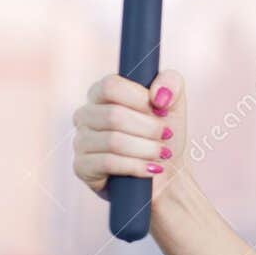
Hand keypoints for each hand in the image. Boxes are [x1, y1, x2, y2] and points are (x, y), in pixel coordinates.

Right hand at [71, 69, 188, 205]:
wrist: (167, 171)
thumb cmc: (165, 134)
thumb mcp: (175, 104)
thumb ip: (171, 83)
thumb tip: (157, 94)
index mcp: (102, 93)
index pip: (111, 86)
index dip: (140, 98)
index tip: (162, 110)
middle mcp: (86, 115)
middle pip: (113, 115)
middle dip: (149, 128)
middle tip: (166, 135)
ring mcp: (80, 141)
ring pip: (112, 140)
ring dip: (146, 148)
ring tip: (162, 153)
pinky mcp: (81, 167)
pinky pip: (107, 163)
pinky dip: (136, 166)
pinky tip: (150, 168)